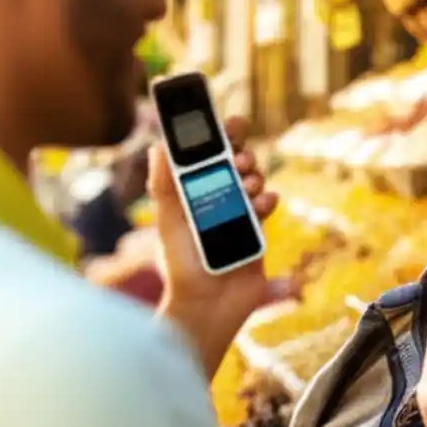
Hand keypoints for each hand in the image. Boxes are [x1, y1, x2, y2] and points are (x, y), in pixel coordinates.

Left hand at [149, 116, 286, 377]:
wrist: (208, 305)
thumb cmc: (182, 267)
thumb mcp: (168, 222)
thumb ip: (164, 185)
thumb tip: (157, 147)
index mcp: (192, 192)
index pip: (207, 155)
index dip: (219, 135)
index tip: (229, 121)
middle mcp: (216, 198)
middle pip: (236, 161)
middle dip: (242, 153)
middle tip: (239, 158)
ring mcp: (238, 213)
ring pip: (254, 180)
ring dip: (254, 176)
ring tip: (247, 186)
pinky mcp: (257, 230)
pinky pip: (268, 204)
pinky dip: (268, 200)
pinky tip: (261, 206)